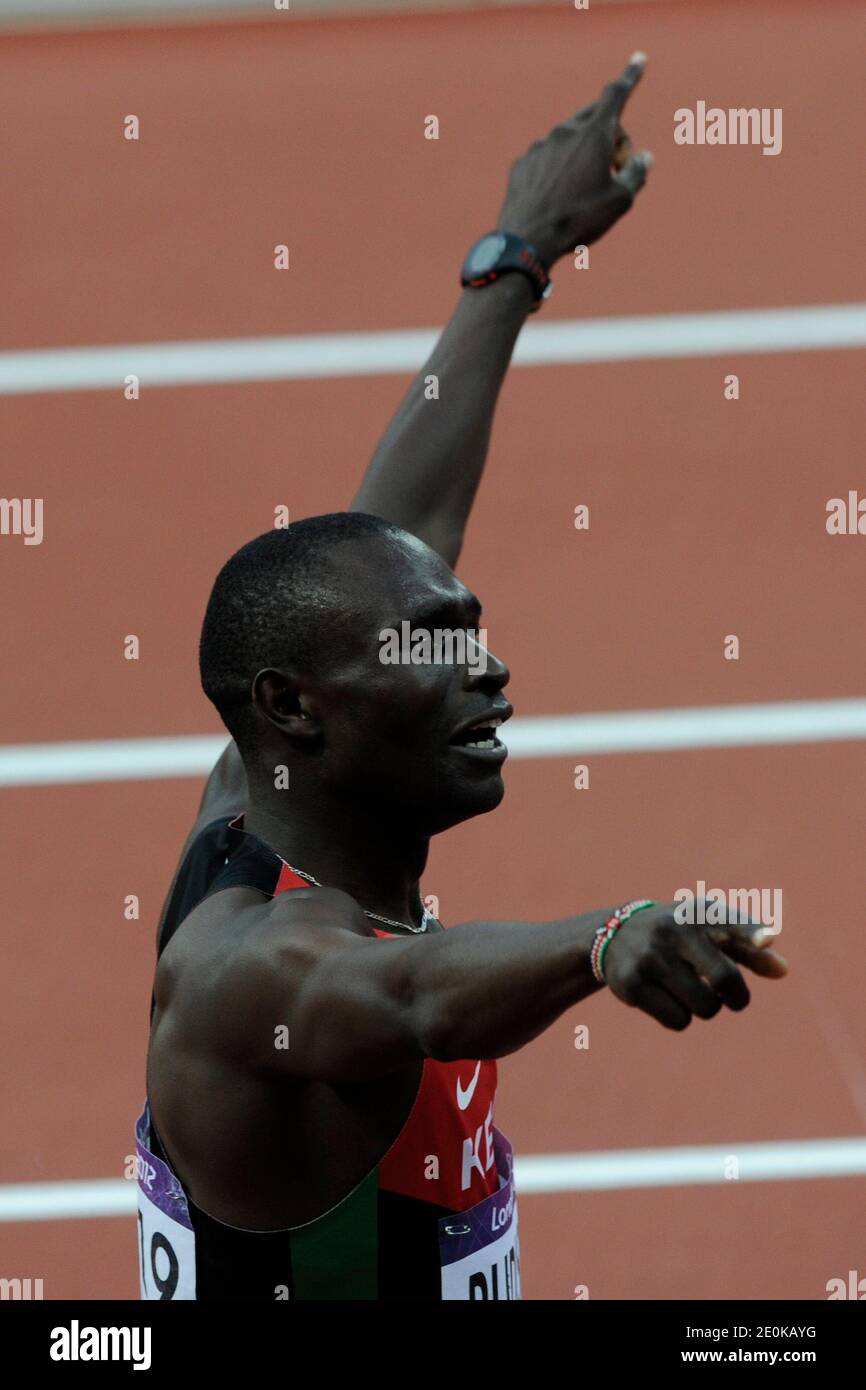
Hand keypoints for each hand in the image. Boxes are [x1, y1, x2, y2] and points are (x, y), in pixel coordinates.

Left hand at [497, 53, 652, 267]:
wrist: (528, 241)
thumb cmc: (578, 220)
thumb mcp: (620, 202)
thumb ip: (636, 174)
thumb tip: (644, 157)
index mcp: (594, 135)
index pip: (615, 95)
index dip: (630, 76)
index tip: (638, 59)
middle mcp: (565, 132)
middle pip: (593, 118)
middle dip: (607, 134)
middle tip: (612, 168)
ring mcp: (540, 146)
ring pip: (568, 140)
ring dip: (580, 155)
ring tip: (579, 193)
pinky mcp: (522, 163)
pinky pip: (546, 159)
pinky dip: (556, 170)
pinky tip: (554, 198)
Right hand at [602, 904, 787, 1029]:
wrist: (614, 934)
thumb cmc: (680, 935)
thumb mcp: (711, 932)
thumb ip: (749, 949)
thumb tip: (783, 970)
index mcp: (698, 913)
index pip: (729, 920)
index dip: (751, 932)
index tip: (768, 940)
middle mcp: (672, 929)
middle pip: (725, 978)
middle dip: (737, 997)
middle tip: (734, 999)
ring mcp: (649, 956)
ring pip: (704, 1006)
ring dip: (706, 1008)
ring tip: (689, 991)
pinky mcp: (631, 983)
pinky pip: (678, 1020)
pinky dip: (681, 1017)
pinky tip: (666, 998)